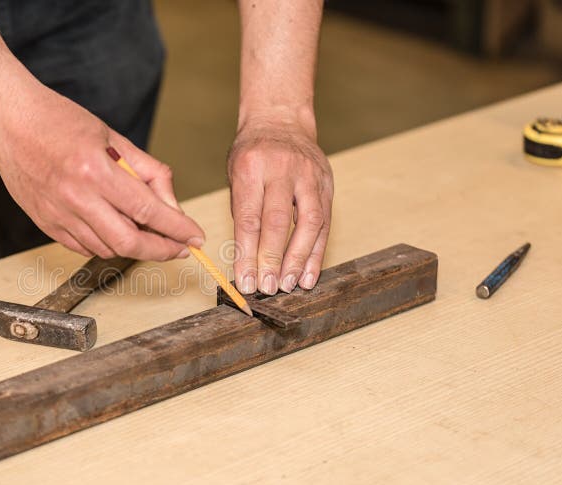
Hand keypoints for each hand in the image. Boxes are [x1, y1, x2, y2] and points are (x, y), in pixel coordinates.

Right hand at [0, 70, 203, 259]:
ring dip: (134, 247)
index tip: (195, 238)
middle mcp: (76, 198)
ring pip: (107, 249)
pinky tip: (116, 231)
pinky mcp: (45, 224)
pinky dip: (106, 244)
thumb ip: (146, 171)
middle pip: (129, 242)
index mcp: (96, 170)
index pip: (148, 211)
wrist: (8, 120)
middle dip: (161, 250)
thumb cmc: (59, 121)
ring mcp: (57, 215)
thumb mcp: (112, 137)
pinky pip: (84, 247)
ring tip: (149, 235)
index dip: (177, 228)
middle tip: (178, 248)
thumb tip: (171, 205)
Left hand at [228, 120, 332, 294]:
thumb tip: (245, 259)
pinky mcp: (326, 184)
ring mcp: (308, 176)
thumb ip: (242, 212)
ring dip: (298, 260)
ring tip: (288, 285)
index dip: (246, 254)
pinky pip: (324, 223)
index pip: (249, 219)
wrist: (281, 120)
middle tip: (267, 287)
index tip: (245, 280)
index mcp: (251, 167)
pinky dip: (316, 252)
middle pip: (279, 223)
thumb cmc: (253, 152)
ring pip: (309, 224)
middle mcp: (282, 170)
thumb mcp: (235, 175)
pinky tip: (307, 274)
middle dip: (272, 260)